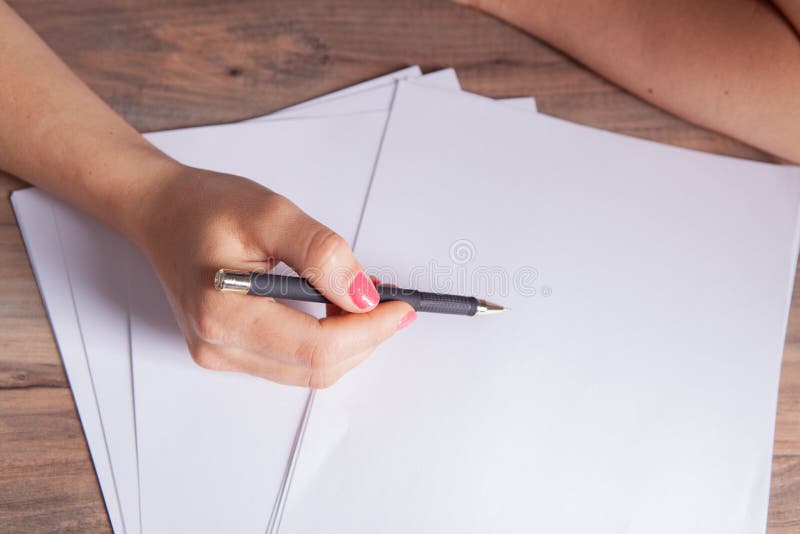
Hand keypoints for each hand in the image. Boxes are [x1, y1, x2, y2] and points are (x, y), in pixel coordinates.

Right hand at [136, 163, 415, 387]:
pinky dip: (324, 341)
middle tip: (387, 300)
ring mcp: (221, 355)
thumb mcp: (270, 212)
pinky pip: (292, 363)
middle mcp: (217, 346)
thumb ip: (320, 253)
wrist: (163, 213)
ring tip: (360, 300)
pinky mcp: (228, 353)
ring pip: (308, 371)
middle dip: (363, 338)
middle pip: (316, 368)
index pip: (314, 347)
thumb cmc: (205, 208)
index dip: (368, 331)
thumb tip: (363, 295)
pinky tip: (332, 309)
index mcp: (222, 314)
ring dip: (347, 341)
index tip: (399, 307)